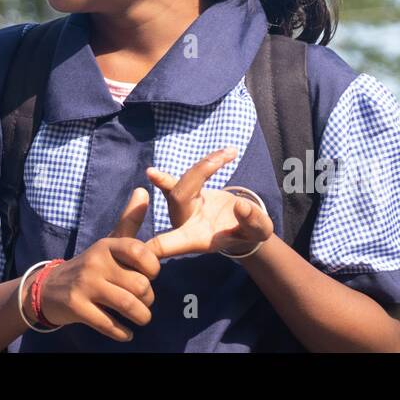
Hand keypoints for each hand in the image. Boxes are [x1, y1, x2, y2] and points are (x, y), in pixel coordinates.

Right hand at [32, 188, 159, 340]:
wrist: (48, 288)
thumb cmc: (91, 265)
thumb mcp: (108, 242)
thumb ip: (129, 220)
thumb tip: (143, 190)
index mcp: (107, 246)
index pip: (141, 252)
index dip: (153, 268)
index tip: (150, 275)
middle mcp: (96, 262)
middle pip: (139, 285)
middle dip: (149, 299)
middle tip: (145, 302)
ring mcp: (85, 285)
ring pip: (128, 305)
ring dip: (142, 317)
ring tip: (142, 318)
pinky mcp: (77, 307)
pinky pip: (109, 324)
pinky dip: (123, 333)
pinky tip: (127, 333)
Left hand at [144, 147, 273, 258]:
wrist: (244, 225)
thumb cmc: (249, 233)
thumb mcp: (259, 232)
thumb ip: (252, 221)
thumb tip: (240, 205)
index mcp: (196, 239)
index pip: (167, 244)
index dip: (152, 246)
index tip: (140, 245)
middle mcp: (184, 222)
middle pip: (177, 196)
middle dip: (198, 173)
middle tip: (224, 157)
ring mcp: (183, 206)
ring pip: (181, 181)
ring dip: (205, 164)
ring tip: (230, 153)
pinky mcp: (186, 192)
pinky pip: (183, 175)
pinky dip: (201, 163)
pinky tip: (220, 152)